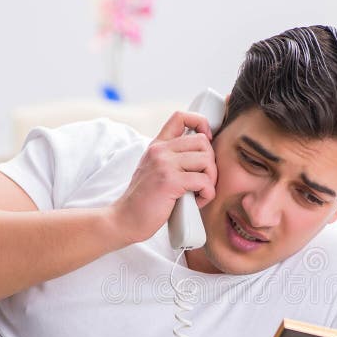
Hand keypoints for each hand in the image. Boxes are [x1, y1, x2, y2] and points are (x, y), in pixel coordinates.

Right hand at [111, 111, 217, 244]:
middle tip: (204, 180)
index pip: (181, 116)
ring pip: (207, 160)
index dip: (201, 123)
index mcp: (157, 145)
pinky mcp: (170, 182)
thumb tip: (203, 156)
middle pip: (202, 141)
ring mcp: (164, 165)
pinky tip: (197, 202)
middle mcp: (160, 151)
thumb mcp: (154, 170)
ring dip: (210, 180)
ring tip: (200, 192)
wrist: (125, 219)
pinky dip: (207, 194)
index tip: (206, 142)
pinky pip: (204, 182)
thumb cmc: (144, 201)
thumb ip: (172, 159)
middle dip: (211, 162)